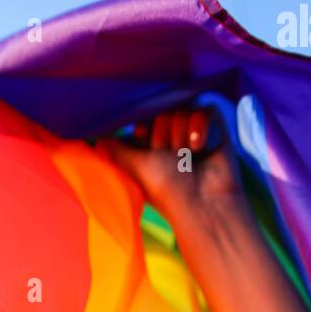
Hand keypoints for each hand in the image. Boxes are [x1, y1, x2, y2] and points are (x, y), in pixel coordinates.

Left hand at [97, 107, 251, 250]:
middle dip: (164, 137)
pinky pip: (204, 109)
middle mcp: (169, 137)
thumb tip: (96, 141)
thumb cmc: (167, 189)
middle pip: (161, 112)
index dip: (145, 134)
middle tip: (172, 161)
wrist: (205, 202)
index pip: (142, 119)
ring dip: (182, 136)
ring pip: (182, 109)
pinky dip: (201, 127)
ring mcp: (191, 131)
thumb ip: (115, 150)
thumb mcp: (134, 167)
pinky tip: (200, 147)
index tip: (149, 154)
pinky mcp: (214, 127)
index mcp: (148, 147)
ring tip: (188, 158)